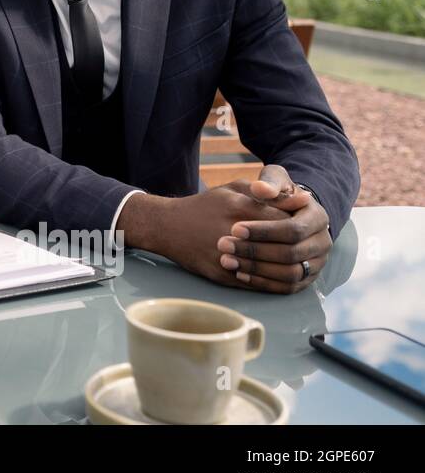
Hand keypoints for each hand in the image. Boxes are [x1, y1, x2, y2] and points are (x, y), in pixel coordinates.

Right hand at [124, 184, 292, 288]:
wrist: (168, 227)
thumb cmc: (205, 205)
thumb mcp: (234, 189)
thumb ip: (268, 192)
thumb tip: (304, 199)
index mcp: (237, 208)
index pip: (283, 221)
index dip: (298, 224)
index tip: (306, 225)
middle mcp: (231, 233)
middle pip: (279, 246)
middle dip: (296, 247)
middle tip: (305, 245)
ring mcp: (225, 257)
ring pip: (270, 269)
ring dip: (286, 266)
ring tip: (296, 261)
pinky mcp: (220, 275)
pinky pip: (255, 283)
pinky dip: (270, 280)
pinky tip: (279, 274)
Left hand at [217, 164, 331, 293]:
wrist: (287, 213)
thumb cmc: (278, 194)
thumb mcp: (275, 180)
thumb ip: (269, 183)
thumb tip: (261, 188)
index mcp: (318, 218)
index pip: (293, 229)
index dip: (264, 231)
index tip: (235, 228)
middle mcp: (323, 243)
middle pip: (291, 254)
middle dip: (255, 251)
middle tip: (224, 245)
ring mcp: (317, 263)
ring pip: (289, 274)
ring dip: (256, 269)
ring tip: (227, 260)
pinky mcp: (306, 279)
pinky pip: (286, 287)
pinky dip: (262, 282)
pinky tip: (239, 273)